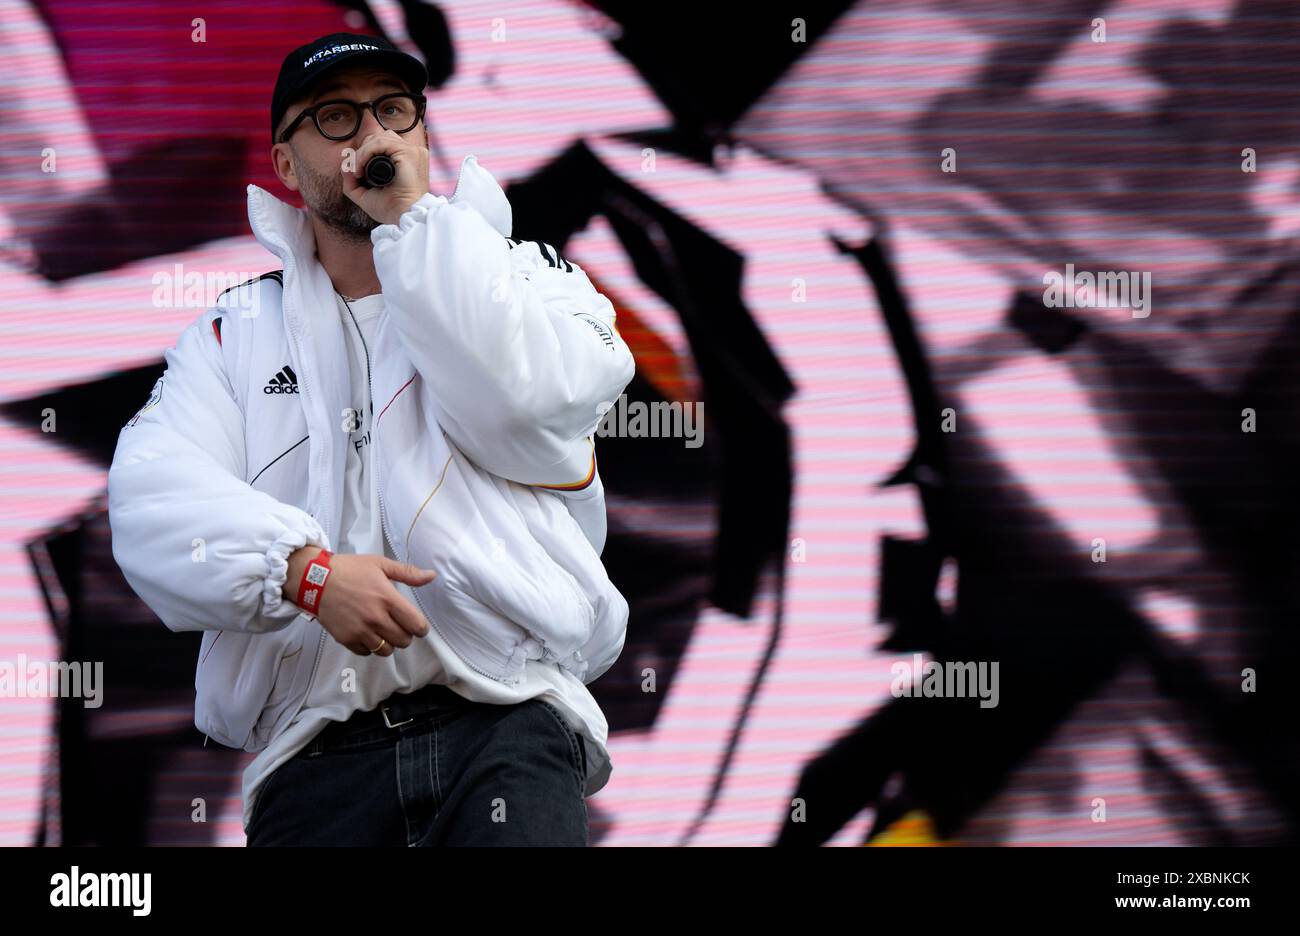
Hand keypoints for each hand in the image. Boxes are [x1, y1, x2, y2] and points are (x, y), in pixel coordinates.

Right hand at [284, 548, 435, 655]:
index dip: (421, 628)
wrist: (315, 579)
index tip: (417, 625)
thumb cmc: (349, 570)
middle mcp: (376, 618)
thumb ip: (408, 573)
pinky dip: (369, 647)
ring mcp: (360, 631)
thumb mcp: (380, 564)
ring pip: (386, 651)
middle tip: (398, 626)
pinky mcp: (346, 639)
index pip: (416, 625)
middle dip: (405, 635)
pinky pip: (366, 653)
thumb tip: (431, 576)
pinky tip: (367, 633)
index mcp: (388, 599)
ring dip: (388, 643)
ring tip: (382, 630)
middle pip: (403, 641)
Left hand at [342, 128, 430, 226]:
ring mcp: (412, 152)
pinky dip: (365, 153)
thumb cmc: (391, 210)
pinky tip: (360, 167)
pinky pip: (380, 143)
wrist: (404, 218)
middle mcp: (411, 153)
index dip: (364, 153)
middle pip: (379, 137)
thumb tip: (344, 165)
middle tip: (356, 172)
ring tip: (357, 171)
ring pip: (379, 138)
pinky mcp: (409, 153)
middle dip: (362, 151)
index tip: (356, 173)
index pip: (382, 144)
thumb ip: (352, 182)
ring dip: (362, 152)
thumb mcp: (366, 195)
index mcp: (406, 161)